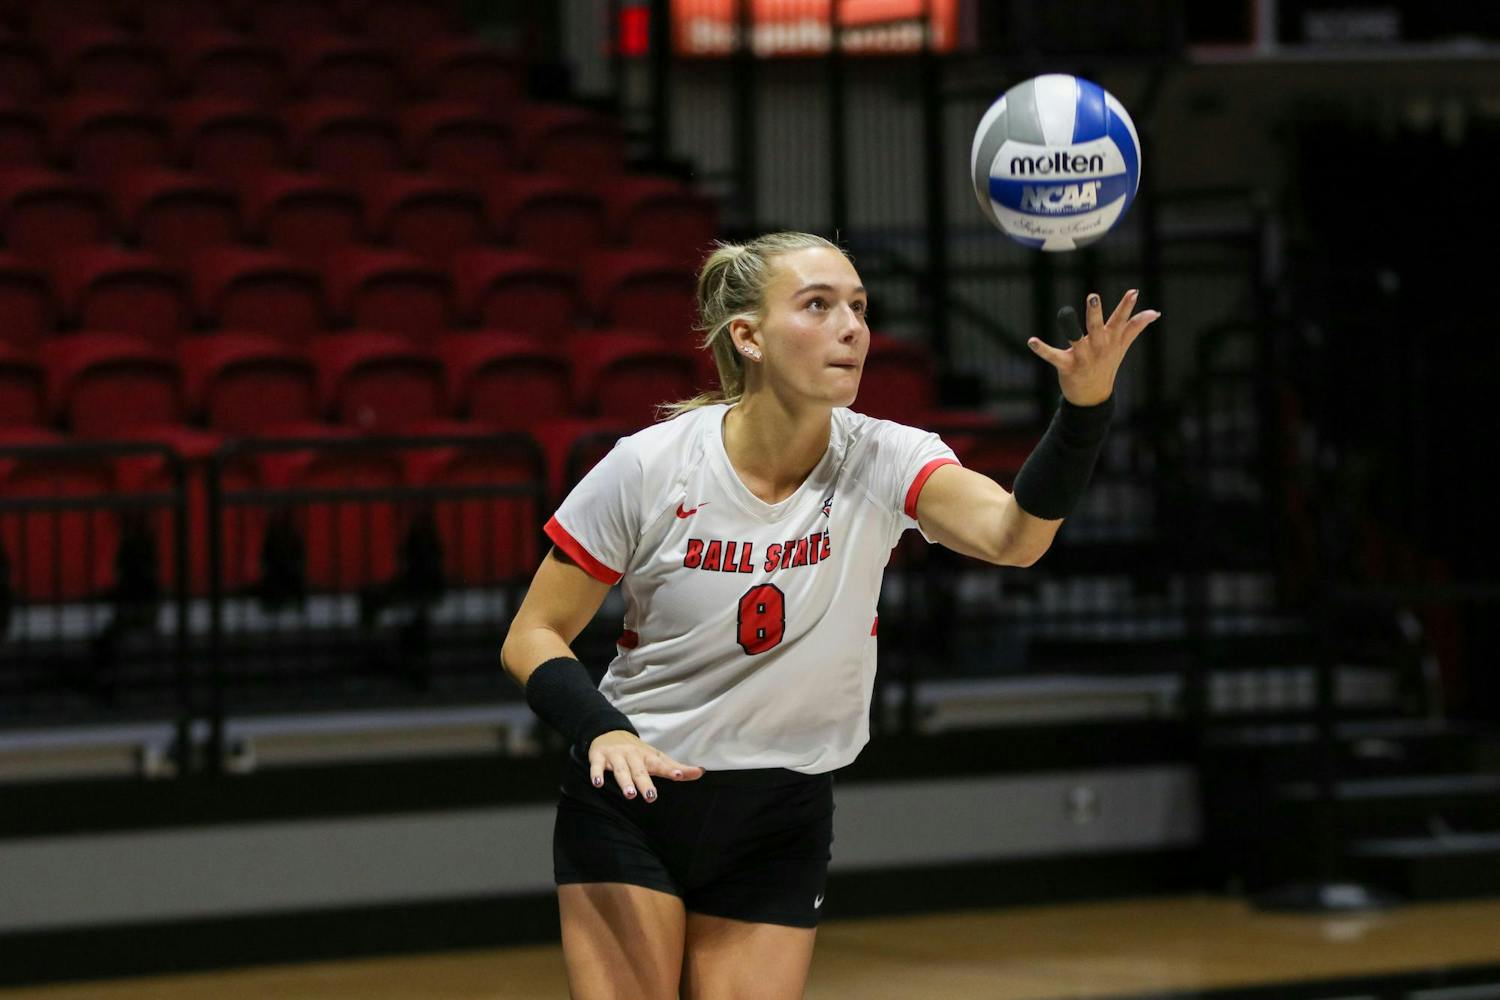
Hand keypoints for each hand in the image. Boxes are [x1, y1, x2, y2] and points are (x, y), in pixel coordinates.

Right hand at [588, 730, 703, 801]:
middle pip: (640, 771)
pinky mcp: (599, 757)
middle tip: (651, 797)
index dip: (671, 770)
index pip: (661, 764)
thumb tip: (700, 773)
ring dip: (625, 782)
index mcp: (647, 757)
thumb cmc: (637, 751)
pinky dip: (596, 774)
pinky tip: (598, 784)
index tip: (681, 775)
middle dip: (645, 783)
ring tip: (630, 794)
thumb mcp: (656, 757)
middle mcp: (632, 756)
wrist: (609, 731)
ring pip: (621, 770)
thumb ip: (675, 767)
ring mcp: (616, 756)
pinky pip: (596, 766)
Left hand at [1028, 290, 1159, 406]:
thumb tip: (1155, 312)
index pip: (1121, 321)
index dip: (1127, 307)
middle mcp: (1098, 347)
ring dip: (1071, 328)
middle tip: (1093, 297)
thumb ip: (1136, 327)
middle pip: (1098, 328)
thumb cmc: (1106, 364)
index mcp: (1110, 339)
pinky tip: (1031, 341)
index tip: (1133, 292)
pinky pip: (1053, 357)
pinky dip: (1042, 349)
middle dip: (1095, 314)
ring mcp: (1083, 357)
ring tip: (1065, 312)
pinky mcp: (1067, 366)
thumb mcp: (1122, 346)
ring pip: (1077, 340)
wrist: (1093, 397)